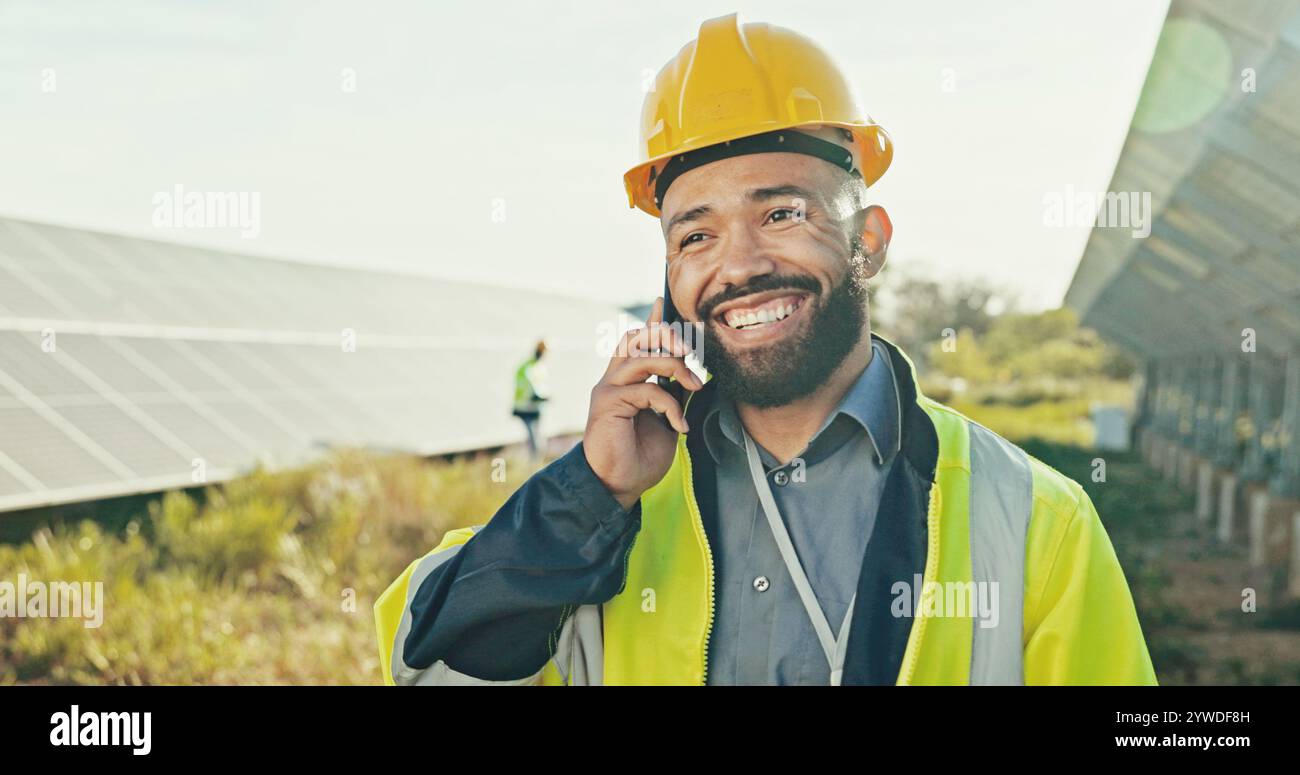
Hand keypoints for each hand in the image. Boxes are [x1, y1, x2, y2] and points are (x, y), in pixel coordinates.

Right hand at [584, 297, 702, 509]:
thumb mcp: (666, 420)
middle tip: (693, 353)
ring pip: (642, 355)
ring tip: (695, 385)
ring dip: (675, 365)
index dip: (653, 321)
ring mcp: (609, 388)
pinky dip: (670, 405)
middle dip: (667, 335)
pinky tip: (679, 425)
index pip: (639, 340)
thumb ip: (673, 396)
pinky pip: (647, 389)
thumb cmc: (639, 457)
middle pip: (637, 337)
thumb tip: (693, 377)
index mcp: (627, 380)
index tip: (664, 301)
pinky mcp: (608, 402)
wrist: (617, 486)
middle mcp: (615, 378)